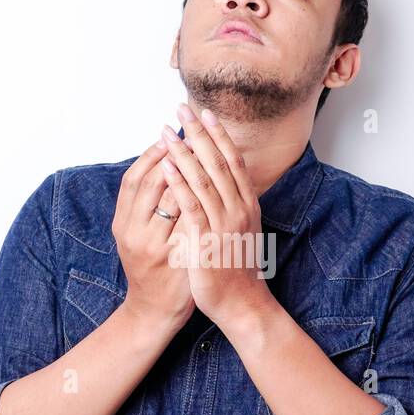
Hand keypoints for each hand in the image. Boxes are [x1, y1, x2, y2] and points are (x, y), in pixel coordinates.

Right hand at [112, 138, 194, 326]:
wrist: (156, 310)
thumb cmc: (153, 268)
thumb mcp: (141, 236)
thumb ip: (149, 206)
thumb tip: (167, 167)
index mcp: (123, 224)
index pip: (133, 179)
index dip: (151, 154)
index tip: (169, 134)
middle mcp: (133, 233)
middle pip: (150, 182)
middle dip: (172, 156)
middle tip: (188, 133)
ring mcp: (154, 247)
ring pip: (170, 200)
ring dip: (188, 173)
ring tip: (202, 151)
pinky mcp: (176, 259)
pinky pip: (189, 223)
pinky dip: (199, 203)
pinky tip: (213, 187)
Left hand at [157, 103, 275, 326]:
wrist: (242, 305)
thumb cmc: (237, 269)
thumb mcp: (241, 231)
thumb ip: (235, 206)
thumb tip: (228, 184)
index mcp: (247, 205)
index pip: (232, 161)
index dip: (219, 135)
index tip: (205, 114)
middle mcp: (238, 209)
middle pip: (217, 162)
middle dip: (198, 133)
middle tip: (182, 109)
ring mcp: (224, 225)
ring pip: (203, 180)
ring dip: (183, 152)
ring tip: (166, 131)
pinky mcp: (207, 241)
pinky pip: (191, 207)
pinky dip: (179, 184)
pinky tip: (166, 166)